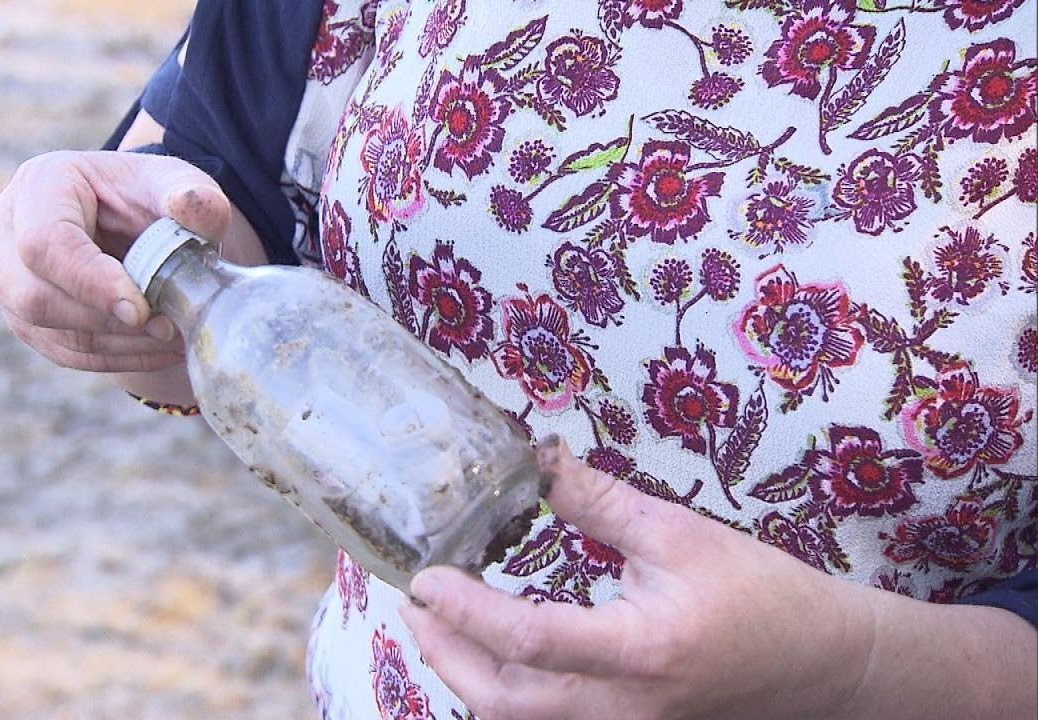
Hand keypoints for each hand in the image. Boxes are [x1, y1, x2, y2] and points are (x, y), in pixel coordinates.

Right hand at [0, 150, 232, 371]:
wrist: (133, 218)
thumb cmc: (149, 196)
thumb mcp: (175, 183)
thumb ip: (193, 192)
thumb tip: (200, 207)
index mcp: (39, 183)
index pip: (45, 243)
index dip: (90, 283)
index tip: (140, 310)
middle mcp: (5, 229)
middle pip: (35, 295)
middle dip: (106, 321)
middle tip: (168, 327)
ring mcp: (5, 277)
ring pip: (45, 329)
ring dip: (116, 345)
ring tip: (171, 338)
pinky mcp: (22, 315)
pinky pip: (61, 350)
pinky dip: (114, 358)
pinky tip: (157, 351)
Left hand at [399, 436, 877, 719]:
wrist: (822, 665)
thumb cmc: (760, 595)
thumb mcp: (678, 534)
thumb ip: (598, 502)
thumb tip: (536, 460)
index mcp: (641, 652)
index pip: (529, 640)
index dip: (467, 611)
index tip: (426, 577)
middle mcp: (624, 708)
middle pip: (506, 702)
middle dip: (447, 654)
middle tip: (415, 603)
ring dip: (469, 676)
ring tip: (439, 624)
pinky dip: (505, 690)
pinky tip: (491, 651)